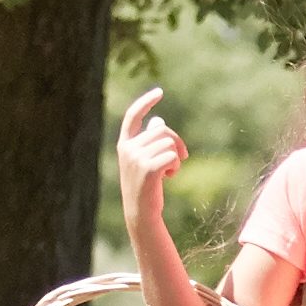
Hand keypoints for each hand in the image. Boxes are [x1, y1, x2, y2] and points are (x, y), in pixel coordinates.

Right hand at [114, 86, 188, 220]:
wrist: (141, 212)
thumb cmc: (145, 186)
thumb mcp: (145, 161)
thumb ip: (150, 140)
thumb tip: (158, 121)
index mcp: (124, 144)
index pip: (133, 116)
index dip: (145, 102)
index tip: (159, 92)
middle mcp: (127, 149)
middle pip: (161, 130)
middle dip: (176, 142)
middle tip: (181, 157)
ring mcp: (136, 158)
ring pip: (169, 142)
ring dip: (176, 156)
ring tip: (169, 172)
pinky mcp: (148, 169)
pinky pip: (172, 156)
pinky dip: (176, 166)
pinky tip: (169, 177)